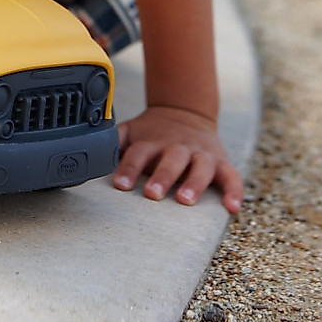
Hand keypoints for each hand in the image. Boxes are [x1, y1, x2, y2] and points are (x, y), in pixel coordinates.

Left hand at [113, 105, 243, 213]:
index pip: (138, 154)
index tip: (120, 185)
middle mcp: (177, 147)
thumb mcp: (131, 132)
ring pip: (200, 167)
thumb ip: (112, 142)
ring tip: (186, 200)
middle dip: (162, 177)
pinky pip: (231, 176)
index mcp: (152, 142)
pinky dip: (234, 192)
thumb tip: (87, 153)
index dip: (129, 169)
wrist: (184, 113)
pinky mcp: (221, 161)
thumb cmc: (151, 133)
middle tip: (152, 194)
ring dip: (194, 183)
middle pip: (170, 160)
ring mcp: (201, 154)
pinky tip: (232, 208)